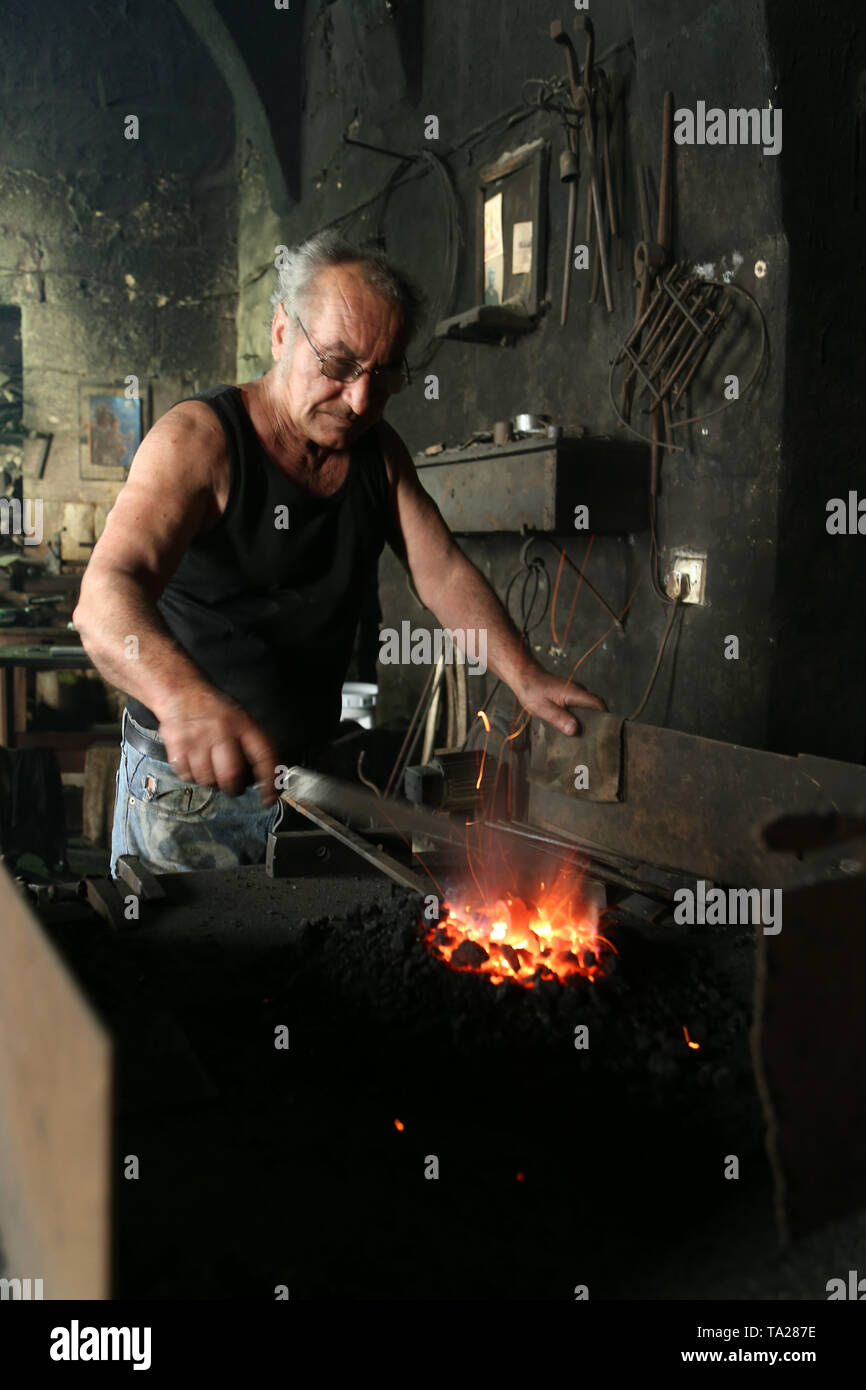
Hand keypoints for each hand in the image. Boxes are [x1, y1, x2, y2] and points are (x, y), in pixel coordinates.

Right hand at [158, 691, 279, 804]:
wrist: (181, 691)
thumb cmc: (214, 710)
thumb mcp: (240, 719)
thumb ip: (250, 746)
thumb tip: (260, 779)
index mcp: (243, 724)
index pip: (264, 756)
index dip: (269, 780)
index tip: (269, 797)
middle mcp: (222, 731)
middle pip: (231, 775)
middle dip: (233, 788)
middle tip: (232, 787)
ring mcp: (198, 738)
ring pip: (207, 779)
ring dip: (211, 782)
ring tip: (210, 769)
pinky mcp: (177, 745)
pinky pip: (187, 775)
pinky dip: (192, 776)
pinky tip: (194, 762)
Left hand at [514, 666, 606, 736]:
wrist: (524, 677)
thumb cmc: (531, 690)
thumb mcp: (542, 708)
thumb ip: (559, 718)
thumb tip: (574, 730)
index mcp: (574, 692)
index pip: (598, 703)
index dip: (605, 717)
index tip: (606, 732)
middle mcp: (578, 691)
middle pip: (595, 708)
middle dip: (596, 723)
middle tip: (592, 741)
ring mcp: (574, 693)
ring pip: (586, 708)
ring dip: (585, 721)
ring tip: (581, 739)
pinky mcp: (569, 697)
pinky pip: (578, 708)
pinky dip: (577, 718)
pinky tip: (571, 730)